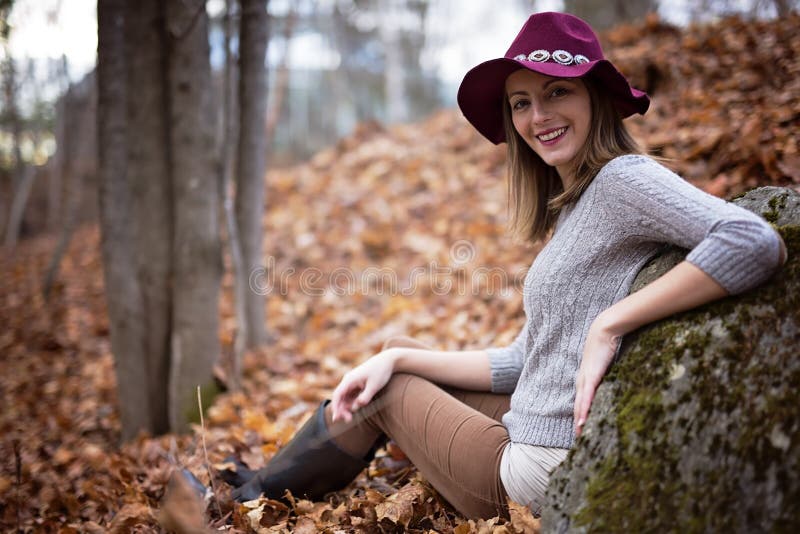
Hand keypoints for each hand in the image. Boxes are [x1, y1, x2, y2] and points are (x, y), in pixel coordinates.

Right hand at [331, 350, 396, 422]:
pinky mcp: (357, 384)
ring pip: (344, 398)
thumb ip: (365, 397)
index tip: (336, 418)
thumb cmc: (381, 372)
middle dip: (341, 409)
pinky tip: (355, 409)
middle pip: (339, 397)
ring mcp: (352, 382)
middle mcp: (348, 380)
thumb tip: (355, 407)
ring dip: (346, 408)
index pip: (337, 394)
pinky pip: (350, 396)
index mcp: (350, 379)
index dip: (335, 407)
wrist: (387, 360)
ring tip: (351, 418)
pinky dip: (351, 403)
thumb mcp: (374, 386)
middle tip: (348, 420)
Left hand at [574, 315, 621, 437]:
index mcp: (586, 378)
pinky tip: (581, 421)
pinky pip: (586, 397)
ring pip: (580, 404)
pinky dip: (583, 409)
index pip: (582, 401)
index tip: (582, 429)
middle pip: (578, 406)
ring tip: (579, 436)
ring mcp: (585, 379)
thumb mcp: (609, 364)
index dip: (581, 415)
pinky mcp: (591, 376)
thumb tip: (620, 382)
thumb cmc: (608, 344)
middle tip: (579, 439)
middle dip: (578, 423)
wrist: (604, 329)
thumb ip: (611, 374)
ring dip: (579, 420)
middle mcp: (582, 380)